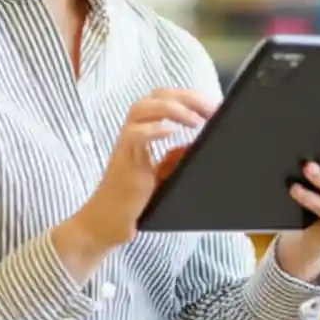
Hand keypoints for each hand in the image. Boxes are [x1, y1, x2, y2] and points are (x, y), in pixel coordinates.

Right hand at [65, 88, 216, 252]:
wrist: (106, 223)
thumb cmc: (132, 200)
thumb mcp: (162, 174)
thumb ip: (176, 157)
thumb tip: (198, 143)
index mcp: (143, 131)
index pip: (164, 99)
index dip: (189, 97)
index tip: (214, 106)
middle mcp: (133, 132)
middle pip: (155, 96)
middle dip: (186, 97)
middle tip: (210, 108)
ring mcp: (126, 146)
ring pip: (141, 108)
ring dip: (171, 108)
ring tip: (195, 120)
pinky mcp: (124, 162)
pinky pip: (133, 135)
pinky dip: (152, 130)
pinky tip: (170, 133)